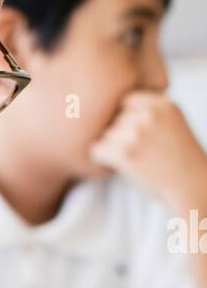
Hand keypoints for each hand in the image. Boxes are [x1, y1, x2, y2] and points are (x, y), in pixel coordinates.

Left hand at [89, 91, 206, 208]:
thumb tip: (108, 106)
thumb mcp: (171, 122)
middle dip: (117, 135)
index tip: (133, 135)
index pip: (125, 100)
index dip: (124, 119)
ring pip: (104, 135)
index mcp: (162, 103)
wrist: (190, 186)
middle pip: (113, 118)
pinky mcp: (125, 153)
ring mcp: (137, 132)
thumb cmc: (177, 158)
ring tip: (129, 160)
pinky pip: (96, 150)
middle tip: (133, 152)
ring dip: (110, 148)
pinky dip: (101, 161)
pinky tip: (117, 167)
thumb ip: (147, 110)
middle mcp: (150, 114)